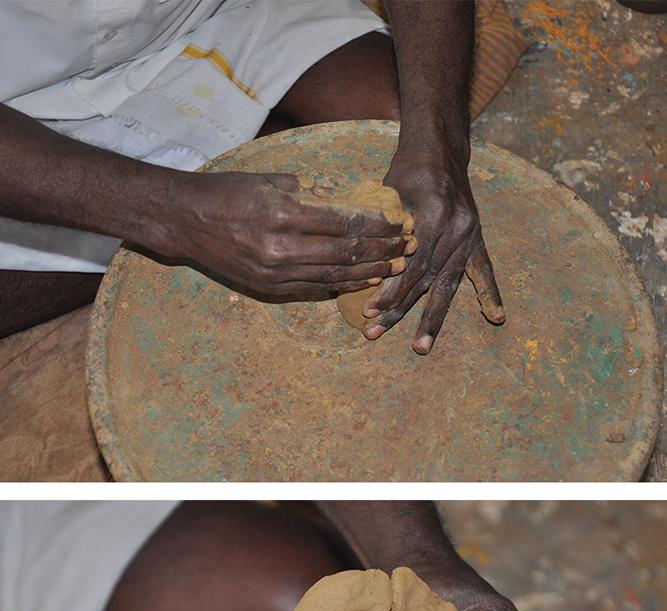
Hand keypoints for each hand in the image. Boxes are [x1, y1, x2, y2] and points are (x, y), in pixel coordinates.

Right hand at [161, 172, 410, 299]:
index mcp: (283, 214)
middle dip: (380, 251)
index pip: (344, 222)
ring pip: (333, 276)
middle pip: (345, 253)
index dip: (376, 225)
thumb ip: (309, 191)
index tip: (398, 222)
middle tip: (404, 248)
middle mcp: (281, 249)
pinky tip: (360, 280)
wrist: (184, 222)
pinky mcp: (268, 289)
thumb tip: (346, 200)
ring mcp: (274, 274)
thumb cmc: (226, 193)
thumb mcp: (268, 180)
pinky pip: (313, 289)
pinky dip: (341, 284)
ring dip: (367, 272)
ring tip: (392, 268)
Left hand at [362, 146, 504, 353]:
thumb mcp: (386, 194)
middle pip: (424, 280)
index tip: (368, 313)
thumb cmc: (405, 172)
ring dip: (433, 318)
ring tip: (421, 346)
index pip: (407, 265)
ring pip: (447, 284)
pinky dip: (491, 293)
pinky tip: (497, 317)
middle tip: (375, 334)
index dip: (387, 291)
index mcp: (431, 215)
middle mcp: (454, 227)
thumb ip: (381, 232)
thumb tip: (361, 272)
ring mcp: (469, 235)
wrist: (440, 149)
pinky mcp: (477, 238)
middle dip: (399, 310)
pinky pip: (484, 270)